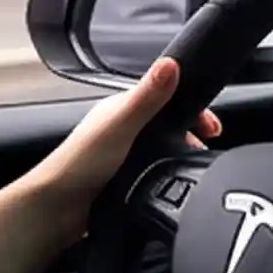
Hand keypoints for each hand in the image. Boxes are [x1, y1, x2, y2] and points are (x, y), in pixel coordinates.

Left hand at [25, 56, 220, 243]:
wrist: (59, 208)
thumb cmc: (80, 163)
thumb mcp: (121, 124)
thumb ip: (148, 96)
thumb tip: (171, 63)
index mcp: (123, 108)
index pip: (167, 96)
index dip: (193, 106)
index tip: (213, 125)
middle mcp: (125, 127)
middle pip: (169, 122)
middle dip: (193, 131)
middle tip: (209, 145)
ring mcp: (125, 153)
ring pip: (164, 145)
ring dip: (183, 152)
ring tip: (196, 165)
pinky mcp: (127, 176)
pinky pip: (157, 167)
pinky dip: (171, 170)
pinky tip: (175, 180)